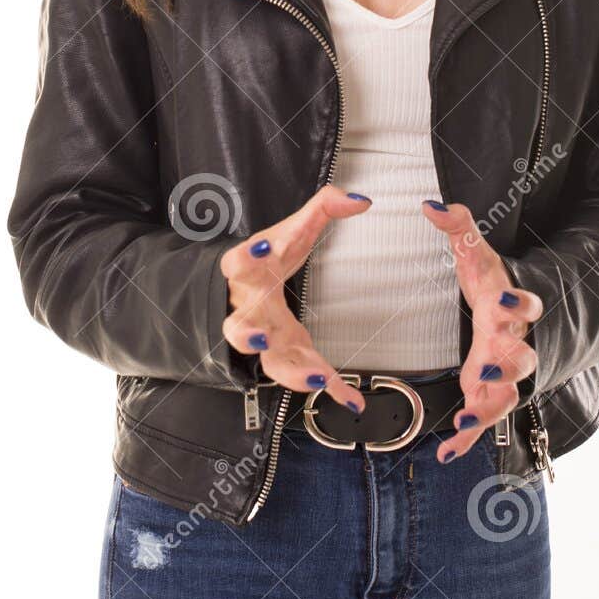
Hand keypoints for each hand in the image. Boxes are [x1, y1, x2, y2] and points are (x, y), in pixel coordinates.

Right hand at [219, 184, 371, 413]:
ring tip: (315, 380)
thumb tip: (360, 200)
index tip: (263, 248)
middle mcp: (250, 311)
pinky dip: (331, 390)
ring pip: (269, 363)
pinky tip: (353, 398)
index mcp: (247, 274)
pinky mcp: (289, 357)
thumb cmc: (268, 262)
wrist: (246, 291)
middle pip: (238, 327)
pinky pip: (307, 377)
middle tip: (262, 336)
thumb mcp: (291, 232)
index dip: (246, 257)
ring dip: (290, 374)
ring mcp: (267, 340)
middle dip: (248, 334)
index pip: (237, 263)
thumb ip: (323, 208)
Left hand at [420, 199, 541, 463]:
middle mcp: (514, 346)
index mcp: (512, 309)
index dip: (522, 304)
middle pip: (522, 359)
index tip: (507, 300)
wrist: (510, 319)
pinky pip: (482, 422)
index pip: (527, 306)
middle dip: (508, 364)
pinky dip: (467, 439)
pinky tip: (447, 453)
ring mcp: (503, 375)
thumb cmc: (492, 287)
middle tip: (489, 366)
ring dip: (486, 409)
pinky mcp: (487, 396)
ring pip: (505, 397)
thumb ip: (459, 229)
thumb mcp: (476, 257)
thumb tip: (430, 204)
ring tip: (463, 420)